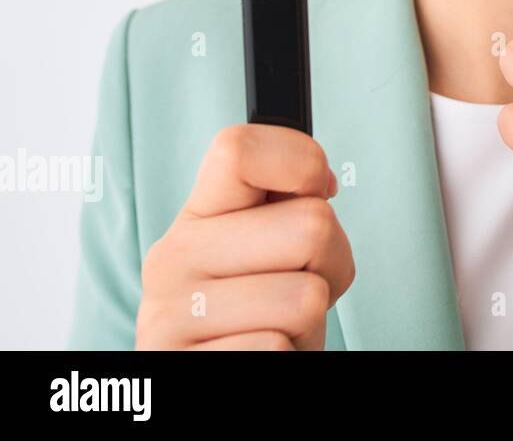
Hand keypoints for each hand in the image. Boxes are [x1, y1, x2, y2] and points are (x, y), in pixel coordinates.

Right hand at [135, 124, 355, 349]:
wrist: (226, 377)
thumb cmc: (262, 314)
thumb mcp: (269, 249)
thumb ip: (289, 207)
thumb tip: (322, 181)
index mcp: (197, 214)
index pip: (240, 149)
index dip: (303, 161)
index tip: (318, 191)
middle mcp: (172, 257)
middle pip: (312, 225)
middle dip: (331, 264)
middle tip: (299, 288)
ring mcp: (168, 316)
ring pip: (307, 297)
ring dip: (311, 323)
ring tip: (279, 329)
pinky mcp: (182, 367)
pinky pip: (279, 349)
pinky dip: (289, 358)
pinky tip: (262, 357)